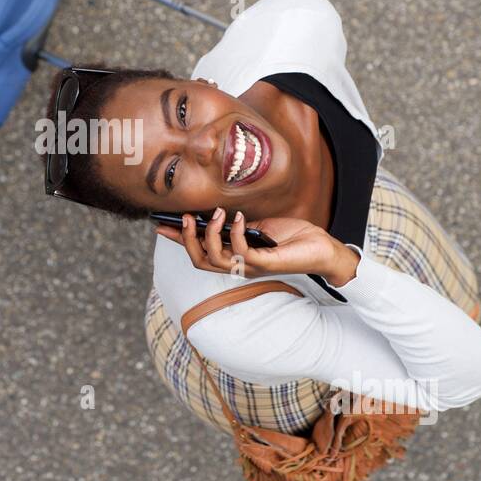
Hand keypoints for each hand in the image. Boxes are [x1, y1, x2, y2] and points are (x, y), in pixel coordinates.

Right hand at [156, 207, 358, 284]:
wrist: (321, 247)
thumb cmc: (291, 237)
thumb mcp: (257, 226)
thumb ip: (237, 225)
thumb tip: (216, 213)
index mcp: (234, 257)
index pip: (199, 251)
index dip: (178, 241)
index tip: (160, 226)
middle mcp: (238, 266)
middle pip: (199, 261)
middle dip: (186, 240)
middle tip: (185, 218)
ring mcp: (250, 267)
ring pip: (214, 260)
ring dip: (209, 235)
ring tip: (214, 213)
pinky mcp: (265, 264)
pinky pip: (241, 252)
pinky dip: (236, 232)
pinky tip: (239, 216)